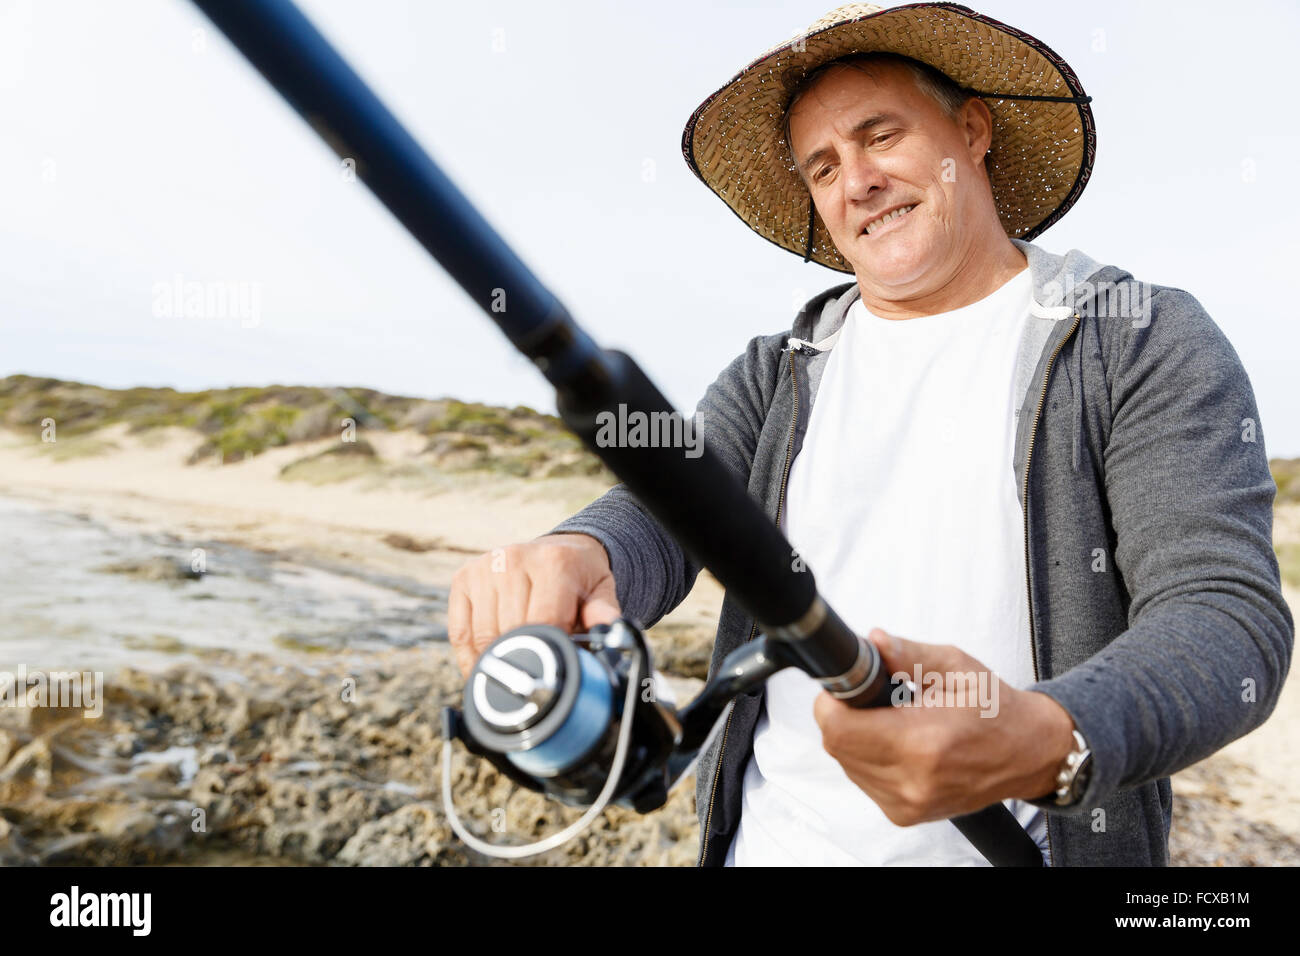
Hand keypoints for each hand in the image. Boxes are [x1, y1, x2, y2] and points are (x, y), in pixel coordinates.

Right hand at [447, 533, 620, 678]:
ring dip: (497, 659)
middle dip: (525, 656)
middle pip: (511, 632)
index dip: (547, 652)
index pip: (543, 622)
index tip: (554, 665)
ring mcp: (485, 567)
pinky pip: (460, 632)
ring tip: (516, 661)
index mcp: (553, 563)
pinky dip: (470, 656)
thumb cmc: (580, 579)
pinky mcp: (463, 577)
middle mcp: (514, 559)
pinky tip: (486, 663)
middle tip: (537, 664)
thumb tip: (609, 634)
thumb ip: (604, 615)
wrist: (558, 549)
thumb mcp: (600, 592)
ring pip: (483, 636)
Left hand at [812, 628, 1075, 825]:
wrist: (1028, 753)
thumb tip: (873, 643)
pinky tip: (897, 743)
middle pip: (838, 746)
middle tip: (872, 697)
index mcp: (925, 743)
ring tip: (892, 720)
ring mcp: (909, 803)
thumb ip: (908, 654)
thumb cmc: (995, 709)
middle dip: (844, 716)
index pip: (839, 729)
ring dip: (856, 738)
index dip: (832, 702)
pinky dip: (869, 758)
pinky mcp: (905, 814)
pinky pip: (863, 780)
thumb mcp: (955, 666)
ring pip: (846, 764)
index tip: (845, 687)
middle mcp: (914, 781)